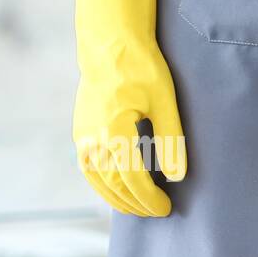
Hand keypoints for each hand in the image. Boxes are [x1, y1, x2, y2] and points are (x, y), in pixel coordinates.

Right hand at [72, 0, 185, 216]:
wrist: (110, 43)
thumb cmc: (142, 69)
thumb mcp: (165, 102)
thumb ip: (171, 140)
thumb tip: (177, 177)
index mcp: (114, 131)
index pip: (132, 178)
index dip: (149, 198)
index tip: (165, 207)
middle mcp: (92, 138)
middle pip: (113, 185)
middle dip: (136, 203)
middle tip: (158, 213)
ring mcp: (82, 136)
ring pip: (97, 180)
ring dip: (117, 198)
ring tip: (139, 208)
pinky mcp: (80, 131)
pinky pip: (89, 168)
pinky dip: (103, 185)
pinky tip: (119, 191)